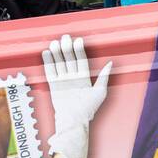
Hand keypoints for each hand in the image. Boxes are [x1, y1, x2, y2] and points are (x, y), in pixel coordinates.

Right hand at [41, 34, 112, 157]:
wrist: (73, 120)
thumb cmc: (88, 108)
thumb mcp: (100, 92)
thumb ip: (103, 77)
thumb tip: (110, 63)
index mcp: (84, 78)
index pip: (81, 61)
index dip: (80, 51)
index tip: (78, 41)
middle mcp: (72, 77)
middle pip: (69, 59)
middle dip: (67, 48)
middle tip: (65, 37)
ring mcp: (62, 80)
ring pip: (59, 63)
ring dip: (57, 53)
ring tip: (55, 42)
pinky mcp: (53, 85)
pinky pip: (49, 71)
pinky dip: (48, 62)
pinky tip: (46, 52)